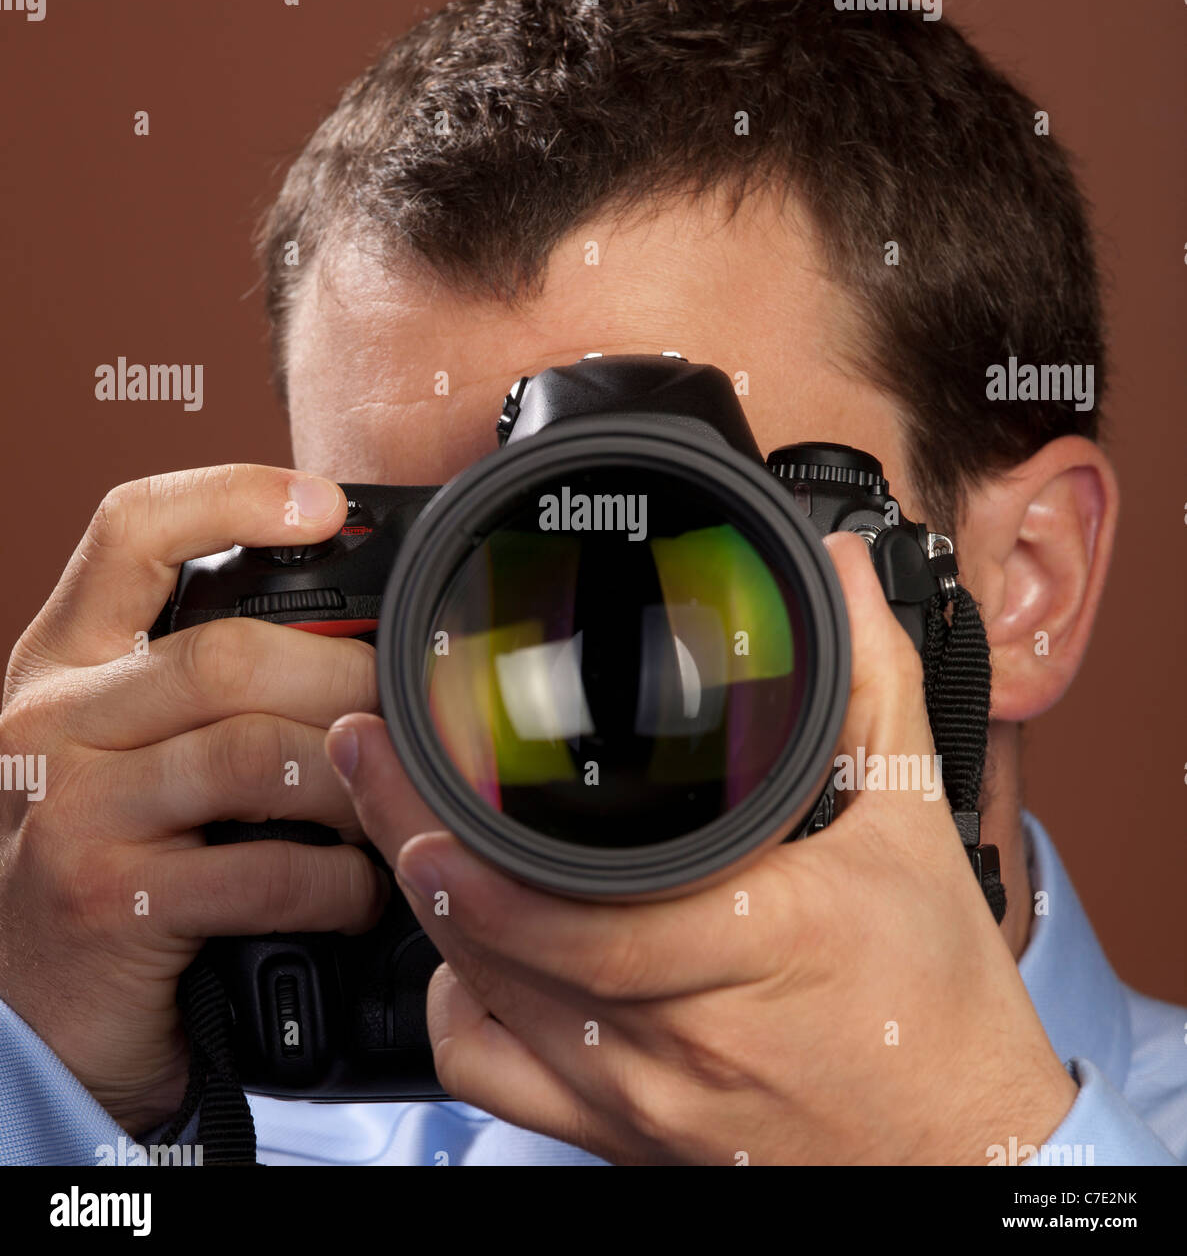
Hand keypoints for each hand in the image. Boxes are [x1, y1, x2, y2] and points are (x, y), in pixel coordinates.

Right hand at [0, 464, 389, 1134]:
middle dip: (346, 678)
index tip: (323, 503)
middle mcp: (55, 721)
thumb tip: (357, 638)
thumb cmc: (107, 856)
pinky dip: (337, 882)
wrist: (31, 1007)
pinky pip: (264, 869)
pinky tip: (356, 891)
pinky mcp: (112, 900)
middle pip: (225, 654)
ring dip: (353, 781)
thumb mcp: (130, 746)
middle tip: (410, 710)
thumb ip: (204, 685)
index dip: (230, 498)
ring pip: (254, 755)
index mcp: (67, 662)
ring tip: (390, 805)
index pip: (129, 532)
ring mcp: (74, 811)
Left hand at [333, 531, 1076, 1164]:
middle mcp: (676, 1040)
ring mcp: (637, 1099)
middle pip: (493, 942)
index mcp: (752, 948)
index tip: (404, 758)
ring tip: (403, 824)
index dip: (466, 848)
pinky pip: (495, 1080)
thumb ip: (870, 688)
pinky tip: (472, 950)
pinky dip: (464, 1003)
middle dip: (408, 837)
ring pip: (481, 1004)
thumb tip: (839, 578)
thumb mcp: (917, 830)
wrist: (964, 1162)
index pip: (572, 913)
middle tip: (367, 752)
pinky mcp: (618, 1138)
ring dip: (431, 907)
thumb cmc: (944, 1016)